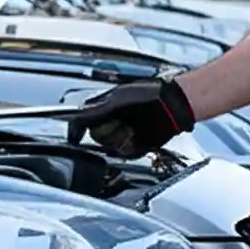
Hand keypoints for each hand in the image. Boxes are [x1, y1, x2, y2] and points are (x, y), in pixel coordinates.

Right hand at [74, 79, 194, 158]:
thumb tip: (77, 116)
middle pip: (96, 137)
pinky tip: (137, 137)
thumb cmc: (150, 94)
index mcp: (106, 106)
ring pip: (110, 147)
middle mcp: (114, 120)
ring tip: (131, 128)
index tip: (75, 137)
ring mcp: (125, 133)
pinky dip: (130, 148)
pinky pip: (126, 153)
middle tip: (119, 123)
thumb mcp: (118, 100)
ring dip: (119, 139)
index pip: (84, 121)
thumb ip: (95, 111)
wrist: (173, 106)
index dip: (78, 129)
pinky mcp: (137, 145)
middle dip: (107, 132)